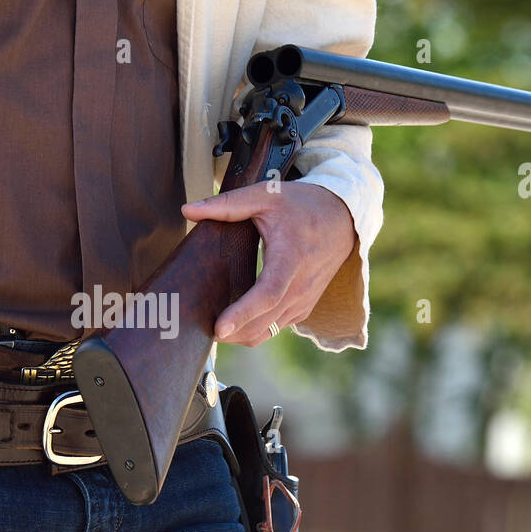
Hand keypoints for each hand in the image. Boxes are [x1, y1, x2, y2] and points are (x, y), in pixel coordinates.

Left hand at [182, 180, 357, 346]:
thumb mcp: (266, 195)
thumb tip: (188, 210)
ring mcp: (304, 300)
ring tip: (212, 330)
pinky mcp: (303, 307)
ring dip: (240, 336)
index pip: (267, 295)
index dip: (242, 313)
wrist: (342, 218)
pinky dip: (254, 332)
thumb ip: (227, 204)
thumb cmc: (302, 205)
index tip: (219, 327)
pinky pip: (276, 328)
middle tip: (200, 331)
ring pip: (269, 331)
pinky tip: (233, 325)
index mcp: (291, 258)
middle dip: (233, 333)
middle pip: (264, 322)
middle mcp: (301, 285)